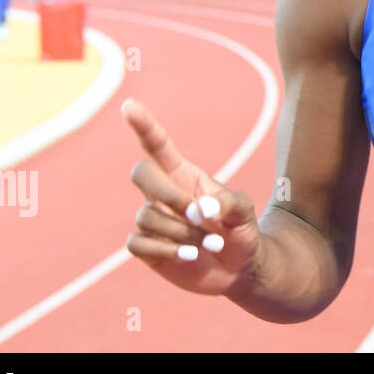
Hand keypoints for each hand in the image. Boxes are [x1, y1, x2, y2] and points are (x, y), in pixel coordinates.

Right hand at [124, 98, 262, 295]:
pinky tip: (189, 256)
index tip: (128, 105)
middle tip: (198, 215)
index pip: (157, 145)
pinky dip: (165, 250)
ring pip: (146, 216)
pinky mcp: (147, 248)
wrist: (240, 268)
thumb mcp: (245, 211)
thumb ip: (228, 204)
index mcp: (184, 175)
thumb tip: (199, 210)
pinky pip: (137, 243)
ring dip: (181, 233)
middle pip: (141, 173)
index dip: (143, 125)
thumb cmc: (241, 230)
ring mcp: (153, 219)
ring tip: (208, 244)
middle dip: (167, 193)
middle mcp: (163, 193)